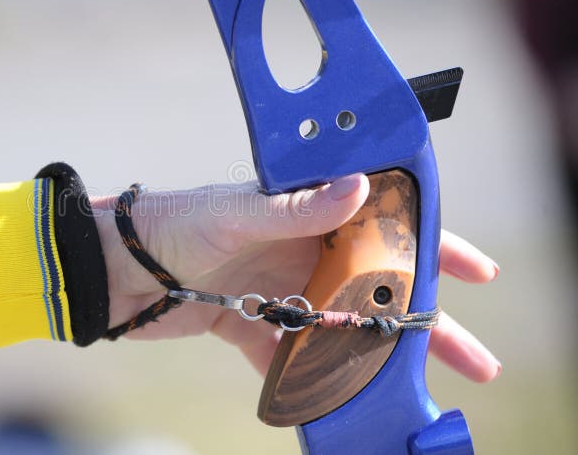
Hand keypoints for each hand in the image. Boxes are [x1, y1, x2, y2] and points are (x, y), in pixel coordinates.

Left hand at [91, 173, 500, 381]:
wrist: (112, 265)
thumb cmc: (171, 222)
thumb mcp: (234, 212)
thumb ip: (295, 208)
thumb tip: (361, 187)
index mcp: (304, 211)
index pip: (382, 221)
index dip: (433, 244)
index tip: (478, 271)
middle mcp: (299, 249)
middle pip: (374, 285)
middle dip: (423, 320)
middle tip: (473, 359)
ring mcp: (277, 289)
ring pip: (339, 327)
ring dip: (375, 357)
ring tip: (416, 388)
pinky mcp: (249, 324)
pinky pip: (290, 357)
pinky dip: (310, 380)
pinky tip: (337, 404)